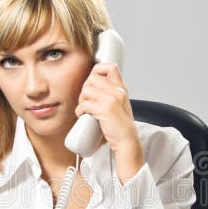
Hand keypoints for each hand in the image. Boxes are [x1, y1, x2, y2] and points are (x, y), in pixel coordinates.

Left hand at [75, 63, 143, 182]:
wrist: (127, 140)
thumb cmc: (121, 126)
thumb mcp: (121, 104)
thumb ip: (111, 94)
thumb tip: (93, 88)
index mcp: (122, 89)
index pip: (111, 67)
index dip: (98, 70)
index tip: (92, 81)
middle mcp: (117, 91)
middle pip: (93, 78)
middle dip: (85, 88)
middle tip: (86, 99)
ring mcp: (111, 100)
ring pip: (86, 90)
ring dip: (81, 100)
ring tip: (85, 108)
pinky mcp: (104, 110)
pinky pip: (84, 104)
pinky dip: (80, 110)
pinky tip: (83, 115)